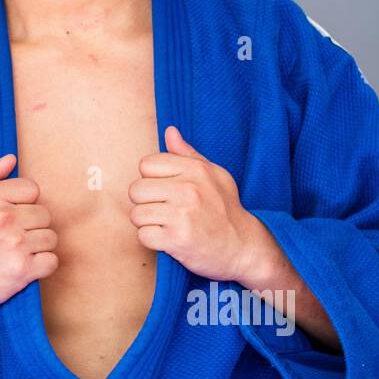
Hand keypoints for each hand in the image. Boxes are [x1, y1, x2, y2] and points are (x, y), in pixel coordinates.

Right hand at [0, 155, 58, 313]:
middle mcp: (4, 218)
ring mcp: (15, 244)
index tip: (10, 215)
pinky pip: (51, 261)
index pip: (32, 189)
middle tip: (12, 237)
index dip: (23, 202)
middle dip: (32, 225)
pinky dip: (42, 266)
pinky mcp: (22, 270)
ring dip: (38, 246)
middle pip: (44, 214)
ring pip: (50, 238)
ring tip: (17, 251)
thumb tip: (11, 159)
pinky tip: (24, 266)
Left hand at [128, 126, 264, 282]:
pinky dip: (152, 241)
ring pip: (136, 214)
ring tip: (167, 225)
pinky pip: (143, 236)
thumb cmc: (225, 209)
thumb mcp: (214, 175)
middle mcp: (188, 190)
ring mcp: (182, 215)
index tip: (166, 191)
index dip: (151, 179)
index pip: (146, 164)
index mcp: (195, 170)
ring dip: (147, 223)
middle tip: (165, 211)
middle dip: (145, 203)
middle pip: (136, 190)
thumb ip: (188, 154)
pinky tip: (169, 239)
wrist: (243, 247)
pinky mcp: (177, 240)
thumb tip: (169, 131)